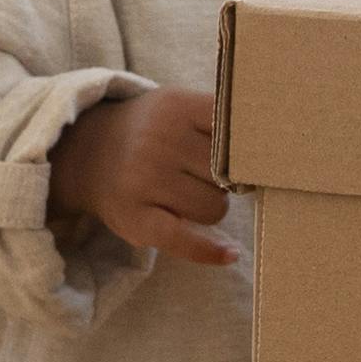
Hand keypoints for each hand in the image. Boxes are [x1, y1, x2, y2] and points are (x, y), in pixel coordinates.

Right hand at [48, 83, 235, 267]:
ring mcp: (143, 180)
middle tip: (205, 176)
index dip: (249, 149)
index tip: (253, 156)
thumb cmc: (151, 133)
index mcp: (176, 107)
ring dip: (211, 207)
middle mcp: (158, 141)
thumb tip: (273, 151)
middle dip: (225, 181)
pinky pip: (185, 241)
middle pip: (228, 175)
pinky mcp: (135, 218)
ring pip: (214, 208)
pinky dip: (211, 251)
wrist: (87, 153)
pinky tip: (229, 253)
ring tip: (188, 195)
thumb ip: (220, 119)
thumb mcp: (179, 108)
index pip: (235, 131)